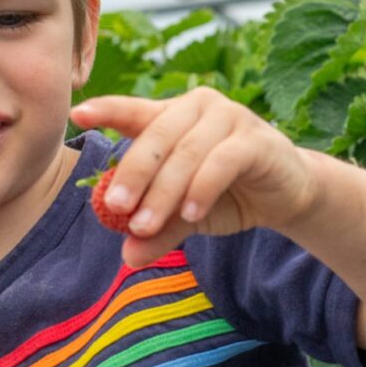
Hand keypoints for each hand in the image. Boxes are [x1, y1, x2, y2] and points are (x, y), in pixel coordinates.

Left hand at [69, 88, 320, 265]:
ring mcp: (230, 117)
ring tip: (147, 225)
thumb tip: (127, 258)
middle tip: (114, 207)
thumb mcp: (185, 215)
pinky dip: (202, 189)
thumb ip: (158, 230)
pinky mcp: (257, 139)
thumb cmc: (228, 195)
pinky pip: (222, 161)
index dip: (107, 109)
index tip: (78, 114)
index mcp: (173, 117)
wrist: (287, 195)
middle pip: (156, 137)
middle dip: (133, 175)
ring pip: (186, 152)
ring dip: (164, 192)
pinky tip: (191, 215)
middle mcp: (198, 108)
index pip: (135, 111)